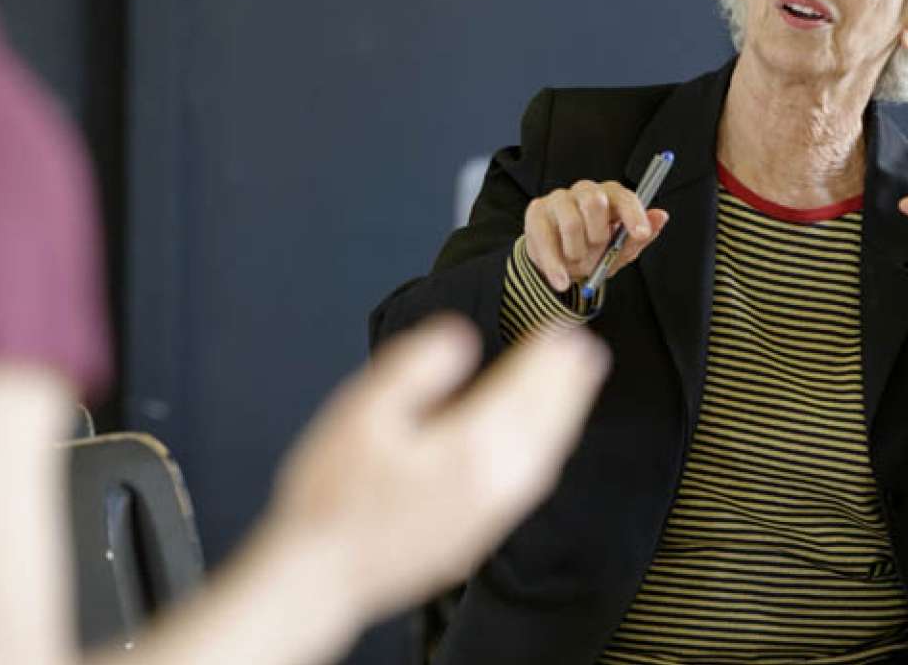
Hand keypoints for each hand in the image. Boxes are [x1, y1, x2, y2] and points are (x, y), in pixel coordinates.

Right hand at [262, 315, 608, 626]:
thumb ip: (415, 368)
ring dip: (563, 418)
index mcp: (467, 447)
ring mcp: (489, 516)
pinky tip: (538, 445)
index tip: (563, 331)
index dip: (544, 358)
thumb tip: (459, 338)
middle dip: (567, 385)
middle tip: (585, 351)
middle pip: (543, 423)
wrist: (322, 575)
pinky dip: (544, 453)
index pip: (520, 391)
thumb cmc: (333, 495)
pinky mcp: (477, 537)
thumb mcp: (361, 413)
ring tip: (574, 389)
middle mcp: (492, 484)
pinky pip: (529, 484)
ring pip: (542, 456)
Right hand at [523, 180, 670, 291]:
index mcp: (609, 196)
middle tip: (597, 248)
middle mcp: (584, 191)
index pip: (623, 196)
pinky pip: (546, 238)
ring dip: (576, 251)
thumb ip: (638, 236)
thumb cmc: (593, 252)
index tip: (640, 233)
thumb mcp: (619, 251)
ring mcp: (559, 200)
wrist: (560, 267)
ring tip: (576, 259)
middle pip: (595, 200)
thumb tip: (660, 215)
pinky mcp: (536, 212)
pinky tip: (561, 280)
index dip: (634, 214)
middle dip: (599, 233)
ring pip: (571, 223)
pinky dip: (555, 265)